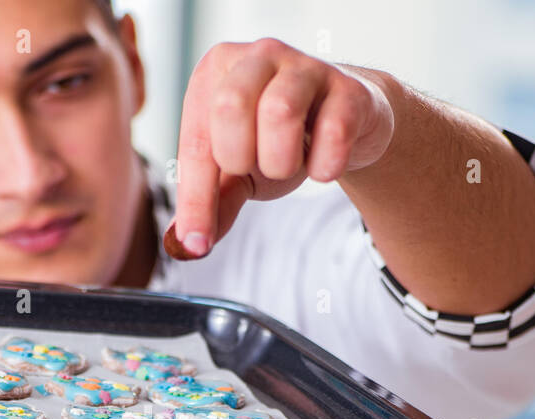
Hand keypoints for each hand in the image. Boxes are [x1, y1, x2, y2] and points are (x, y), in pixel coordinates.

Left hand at [166, 38, 394, 259]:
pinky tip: (324, 167)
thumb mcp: (237, 172)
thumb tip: (185, 245)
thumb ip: (212, 203)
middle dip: (240, 158)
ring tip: (289, 164)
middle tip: (259, 167)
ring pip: (279, 111)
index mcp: (215, 73)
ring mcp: (305, 66)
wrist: (345, 123)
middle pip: (229, 108)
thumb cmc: (278, 140)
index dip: (195, 198)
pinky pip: (334, 130)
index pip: (195, 140)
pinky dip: (325, 164)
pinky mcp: (348, 88)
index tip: (198, 243)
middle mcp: (256, 57)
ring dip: (282, 161)